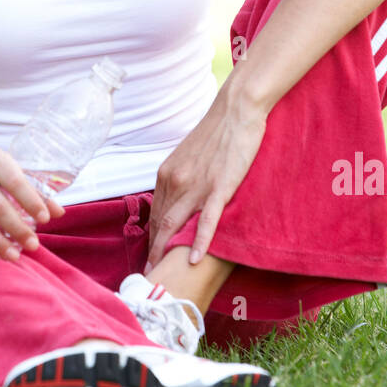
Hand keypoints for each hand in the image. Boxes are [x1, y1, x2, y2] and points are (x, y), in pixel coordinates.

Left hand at [146, 84, 268, 268]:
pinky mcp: (220, 187)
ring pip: (176, 225)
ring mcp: (197, 185)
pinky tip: (195, 260)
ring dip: (167, 252)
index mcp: (167, 173)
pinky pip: (207, 220)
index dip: (152, 237)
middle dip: (153, 251)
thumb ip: (181, 177)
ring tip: (163, 276)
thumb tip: (179, 198)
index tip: (150, 255)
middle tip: (151, 276)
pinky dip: (200, 241)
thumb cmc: (216, 132)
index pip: (155, 212)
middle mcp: (175, 180)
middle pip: (160, 223)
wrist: (236, 110)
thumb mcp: (189, 156)